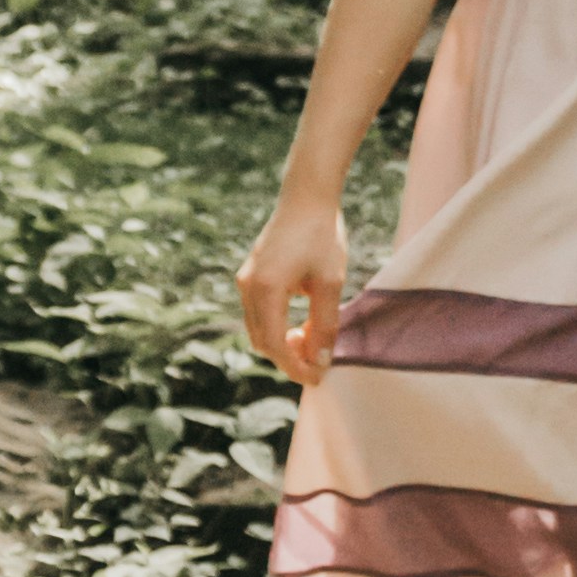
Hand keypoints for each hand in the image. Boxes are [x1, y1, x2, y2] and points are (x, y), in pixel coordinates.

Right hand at [239, 193, 348, 383]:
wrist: (307, 197)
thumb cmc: (321, 236)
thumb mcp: (331, 283)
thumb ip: (325, 325)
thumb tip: (320, 361)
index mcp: (265, 289)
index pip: (274, 345)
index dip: (295, 368)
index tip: (317, 379)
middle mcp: (248, 287)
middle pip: (261, 342)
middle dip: (288, 359)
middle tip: (318, 364)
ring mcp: (246, 280)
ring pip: (257, 329)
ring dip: (281, 344)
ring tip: (312, 342)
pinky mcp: (251, 275)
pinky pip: (258, 314)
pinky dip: (276, 327)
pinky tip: (301, 325)